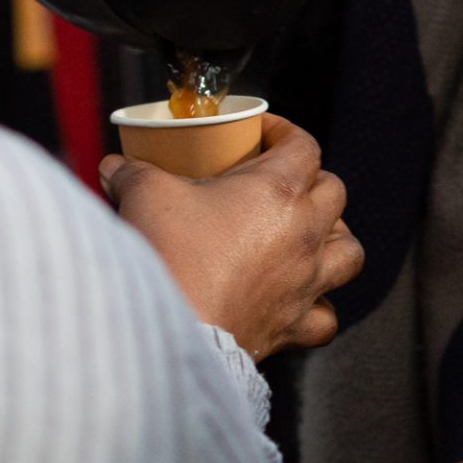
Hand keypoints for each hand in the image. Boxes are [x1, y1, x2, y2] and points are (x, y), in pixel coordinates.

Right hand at [101, 113, 365, 358]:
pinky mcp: (294, 325)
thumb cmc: (168, 256)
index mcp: (279, 191)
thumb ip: (132, 173)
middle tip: (279, 184)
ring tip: (309, 237)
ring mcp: (305, 281)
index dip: (285, 132)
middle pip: (334, 192)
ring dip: (334, 240)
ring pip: (348, 252)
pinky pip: (326, 318)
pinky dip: (319, 308)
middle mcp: (304, 234)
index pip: (304, 145)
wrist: (170, 331)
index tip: (261, 133)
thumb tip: (113, 167)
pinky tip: (300, 302)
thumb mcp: (145, 196)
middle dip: (312, 182)